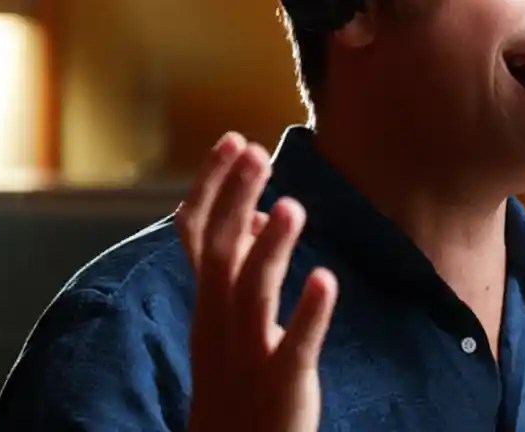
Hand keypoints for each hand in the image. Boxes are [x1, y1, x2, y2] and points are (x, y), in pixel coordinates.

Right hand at [174, 132, 338, 431]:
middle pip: (219, 250)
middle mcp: (219, 323)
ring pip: (252, 294)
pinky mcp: (281, 385)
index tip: (234, 139)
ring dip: (270, 248)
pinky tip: (326, 280)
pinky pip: (294, 346)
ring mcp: (247, 354)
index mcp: (209, 302)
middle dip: (235, 198)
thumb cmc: (236, 381)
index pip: (197, 233)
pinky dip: (308, 313)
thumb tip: (250, 213)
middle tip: (257, 150)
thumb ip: (238, 267)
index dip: (212, 186)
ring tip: (291, 205)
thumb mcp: (229, 320)